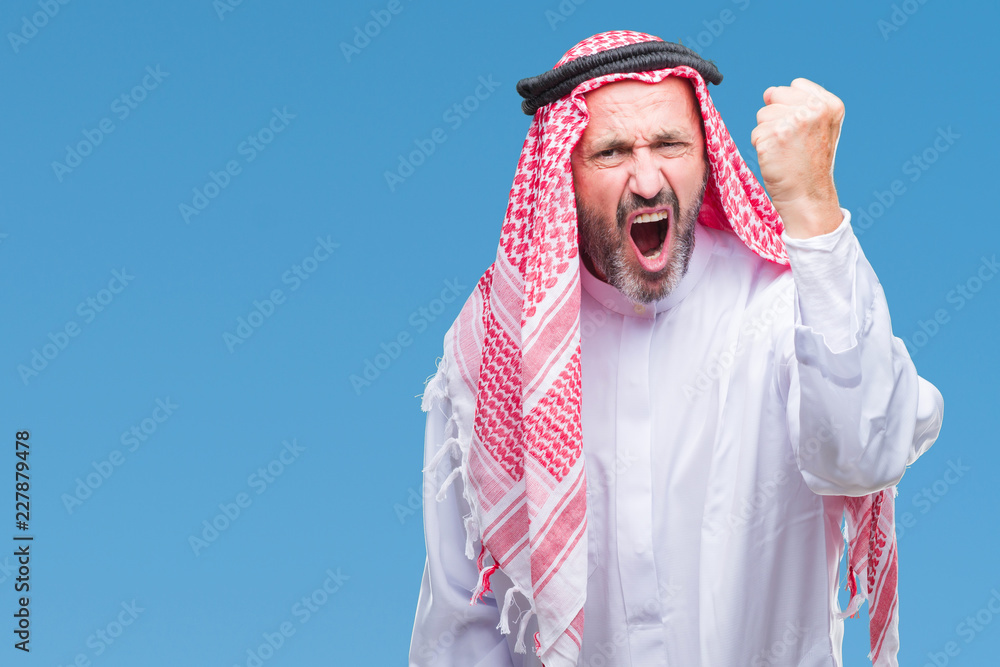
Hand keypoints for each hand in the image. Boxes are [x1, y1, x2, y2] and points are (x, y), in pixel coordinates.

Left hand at [750, 78, 844, 238]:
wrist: (808, 197)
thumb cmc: (810, 164)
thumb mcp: (819, 128)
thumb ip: (800, 104)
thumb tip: (768, 92)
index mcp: (830, 104)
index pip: (795, 85)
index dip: (791, 106)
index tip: (801, 130)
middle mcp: (814, 109)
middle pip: (775, 96)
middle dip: (776, 118)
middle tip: (791, 142)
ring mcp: (794, 121)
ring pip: (762, 115)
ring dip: (767, 134)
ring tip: (785, 151)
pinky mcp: (775, 135)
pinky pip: (755, 133)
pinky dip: (761, 147)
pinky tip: (777, 159)